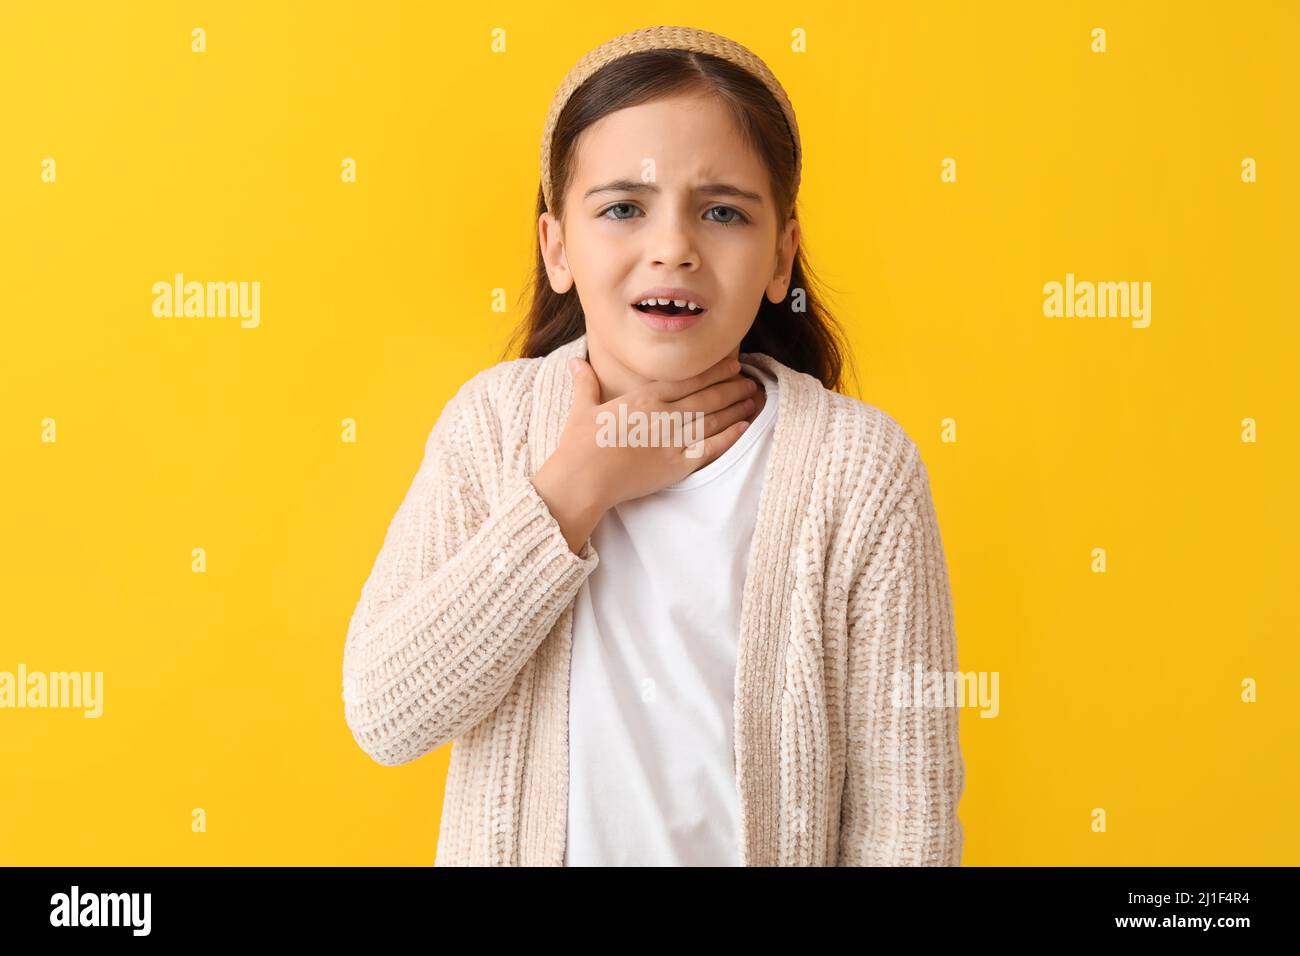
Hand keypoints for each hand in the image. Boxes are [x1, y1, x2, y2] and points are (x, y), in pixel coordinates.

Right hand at [531, 354, 759, 551]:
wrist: (583, 479)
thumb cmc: (579, 444)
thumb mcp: (582, 408)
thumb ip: (586, 383)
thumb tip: (576, 361)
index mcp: (644, 397)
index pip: (688, 379)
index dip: (714, 371)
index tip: (733, 364)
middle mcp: (664, 415)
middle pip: (707, 397)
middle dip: (732, 387)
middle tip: (750, 382)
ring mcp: (672, 440)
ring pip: (713, 419)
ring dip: (736, 408)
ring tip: (753, 400)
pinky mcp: (677, 465)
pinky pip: (710, 448)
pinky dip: (729, 436)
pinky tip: (744, 427)